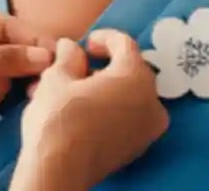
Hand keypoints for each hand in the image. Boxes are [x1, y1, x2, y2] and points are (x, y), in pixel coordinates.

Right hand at [17, 31, 167, 188]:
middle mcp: (151, 101)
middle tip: (78, 67)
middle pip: (132, 70)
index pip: (125, 44)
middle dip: (105, 65)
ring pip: (130, 95)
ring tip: (75, 90)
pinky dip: (111, 108)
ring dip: (106, 88)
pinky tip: (85, 110)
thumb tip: (72, 47)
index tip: (86, 43)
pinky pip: (129, 116)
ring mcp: (148, 128)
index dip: (104, 38)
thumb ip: (69, 56)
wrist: (59, 170)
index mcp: (135, 76)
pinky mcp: (138, 147)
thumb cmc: (59, 118)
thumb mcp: (56, 77)